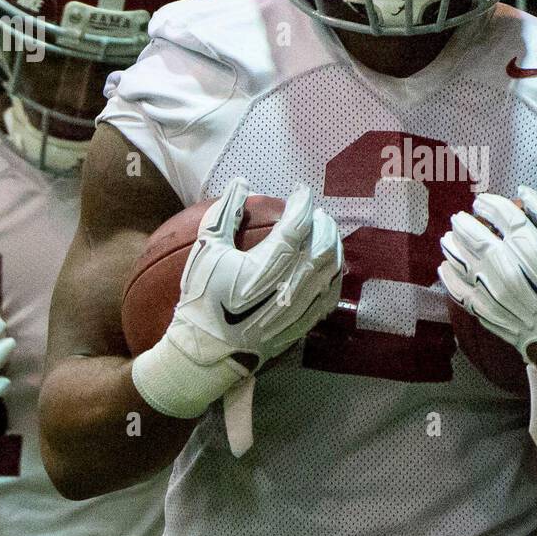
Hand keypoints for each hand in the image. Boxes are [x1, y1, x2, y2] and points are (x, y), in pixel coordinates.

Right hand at [131, 179, 343, 446]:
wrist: (204, 353)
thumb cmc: (202, 300)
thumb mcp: (205, 252)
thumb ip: (224, 214)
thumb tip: (241, 182)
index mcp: (265, 266)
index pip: (296, 226)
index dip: (302, 203)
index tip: (300, 190)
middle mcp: (289, 287)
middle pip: (322, 246)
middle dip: (323, 223)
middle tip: (315, 212)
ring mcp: (300, 308)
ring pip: (331, 270)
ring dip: (333, 246)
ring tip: (325, 232)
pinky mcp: (303, 326)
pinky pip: (330, 296)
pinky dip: (334, 275)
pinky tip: (329, 266)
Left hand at [438, 187, 536, 378]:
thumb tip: (524, 193)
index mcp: (532, 249)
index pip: (504, 218)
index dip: (490, 205)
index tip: (481, 200)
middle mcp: (508, 268)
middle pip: (479, 239)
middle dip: (465, 225)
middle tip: (458, 217)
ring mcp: (495, 292)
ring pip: (466, 264)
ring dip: (453, 248)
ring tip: (447, 238)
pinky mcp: (489, 314)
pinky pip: (462, 293)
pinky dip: (450, 279)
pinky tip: (444, 268)